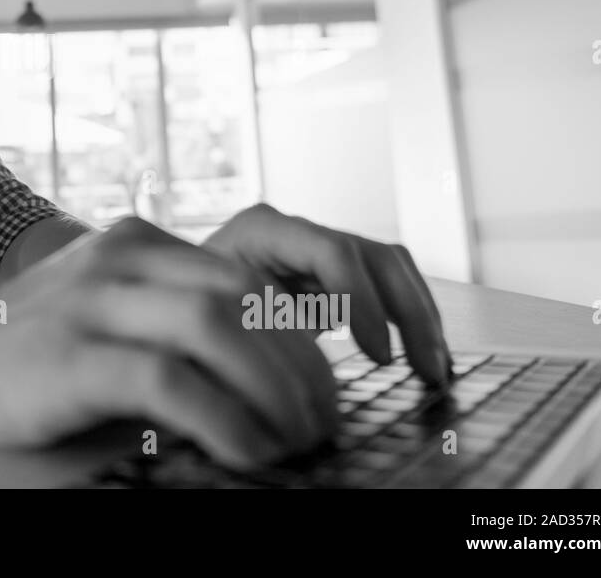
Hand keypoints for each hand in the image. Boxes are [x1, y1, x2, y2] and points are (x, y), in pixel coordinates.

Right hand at [0, 215, 339, 470]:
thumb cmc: (26, 351)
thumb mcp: (105, 309)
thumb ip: (173, 320)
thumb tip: (269, 377)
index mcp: (139, 242)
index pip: (247, 275)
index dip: (301, 333)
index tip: (322, 387)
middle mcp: (122, 258)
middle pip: (245, 297)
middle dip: (301, 366)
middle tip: (323, 421)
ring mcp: (94, 303)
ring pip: (218, 329)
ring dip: (275, 392)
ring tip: (296, 440)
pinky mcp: (71, 356)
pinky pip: (170, 382)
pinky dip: (225, 421)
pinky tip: (246, 452)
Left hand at [199, 203, 451, 387]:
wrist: (168, 311)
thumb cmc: (179, 316)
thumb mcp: (208, 322)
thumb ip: (255, 331)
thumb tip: (302, 366)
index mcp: (258, 231)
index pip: (330, 251)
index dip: (361, 301)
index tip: (378, 354)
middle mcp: (292, 232)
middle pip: (371, 255)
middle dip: (407, 312)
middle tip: (423, 368)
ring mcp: (314, 250)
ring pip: (388, 268)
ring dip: (418, 317)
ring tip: (433, 369)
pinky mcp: (330, 275)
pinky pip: (384, 287)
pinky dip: (408, 320)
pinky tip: (421, 359)